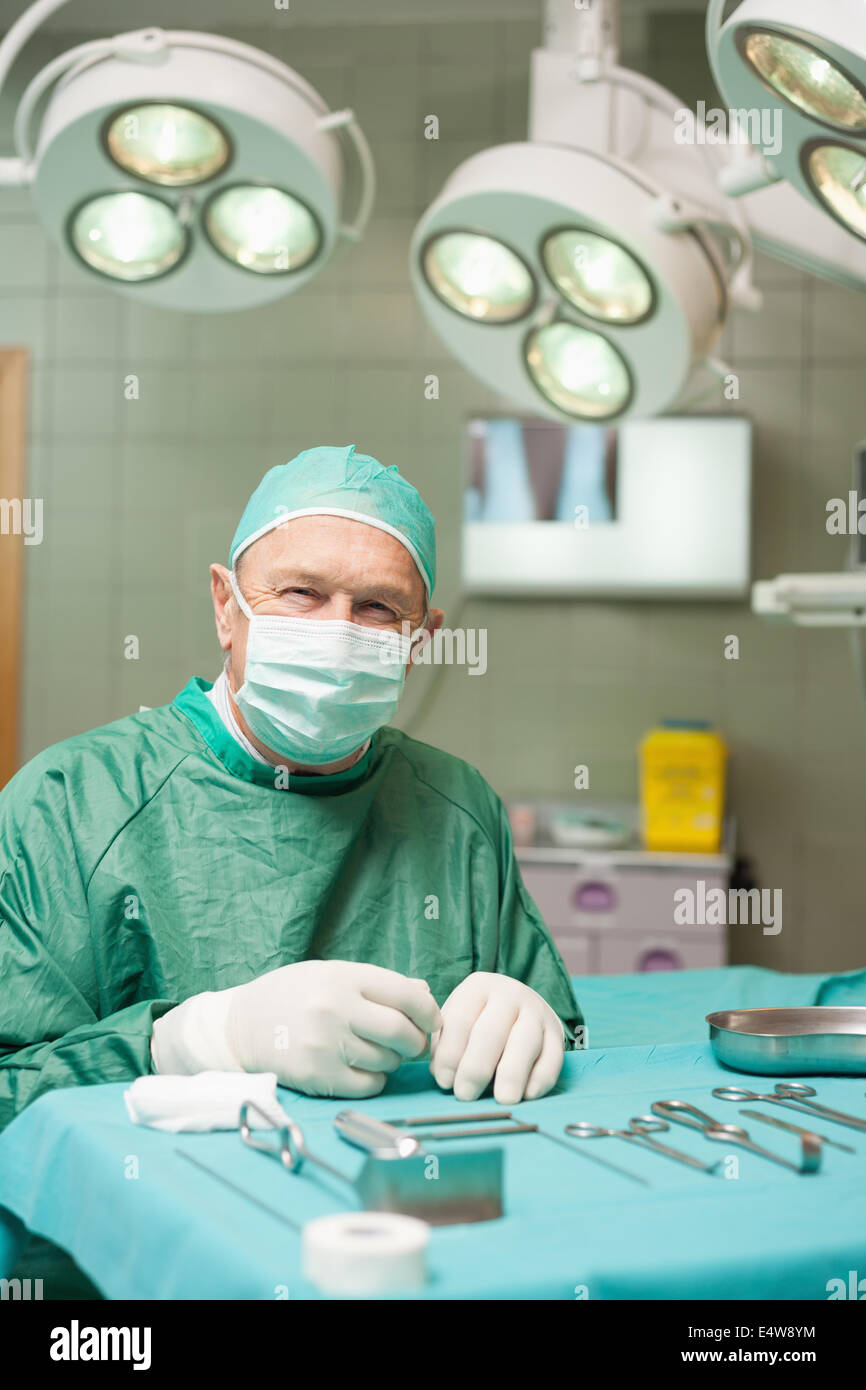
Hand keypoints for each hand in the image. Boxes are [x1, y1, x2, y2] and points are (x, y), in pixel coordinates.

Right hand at [226, 960, 440, 1097]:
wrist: (239, 1026)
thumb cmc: (292, 995)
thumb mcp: (332, 974)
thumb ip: (379, 984)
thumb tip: (426, 995)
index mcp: (343, 978)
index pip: (408, 996)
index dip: (429, 1012)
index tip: (431, 1021)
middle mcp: (336, 1009)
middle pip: (403, 1033)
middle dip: (416, 1041)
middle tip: (411, 1043)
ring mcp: (326, 1045)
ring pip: (388, 1061)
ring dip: (392, 1060)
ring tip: (375, 1051)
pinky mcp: (318, 1077)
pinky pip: (370, 1085)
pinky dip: (374, 1079)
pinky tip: (360, 1068)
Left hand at [429, 971, 564, 1104]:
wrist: (520, 1005)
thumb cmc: (478, 1019)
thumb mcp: (457, 1020)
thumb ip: (445, 1044)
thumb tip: (442, 1074)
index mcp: (478, 987)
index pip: (460, 1020)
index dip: (449, 1054)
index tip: (444, 1082)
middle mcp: (510, 994)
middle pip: (491, 1032)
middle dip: (476, 1068)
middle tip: (465, 1095)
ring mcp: (536, 1012)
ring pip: (526, 1042)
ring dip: (512, 1073)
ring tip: (503, 1099)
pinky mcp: (557, 1033)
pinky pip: (553, 1057)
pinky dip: (542, 1078)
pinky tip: (528, 1095)